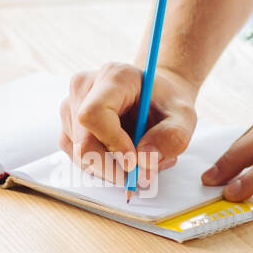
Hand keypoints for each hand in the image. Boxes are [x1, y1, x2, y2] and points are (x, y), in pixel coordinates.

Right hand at [59, 63, 197, 185]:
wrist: (154, 98)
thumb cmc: (166, 104)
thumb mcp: (184, 117)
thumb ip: (172, 137)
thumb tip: (144, 162)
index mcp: (113, 77)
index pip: (94, 114)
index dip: (112, 143)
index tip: (134, 162)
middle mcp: (84, 88)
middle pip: (83, 141)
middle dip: (111, 167)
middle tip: (138, 176)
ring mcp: (70, 108)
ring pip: (78, 155)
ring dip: (109, 169)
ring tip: (138, 159)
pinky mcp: (68, 128)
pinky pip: (77, 159)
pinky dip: (101, 168)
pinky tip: (122, 158)